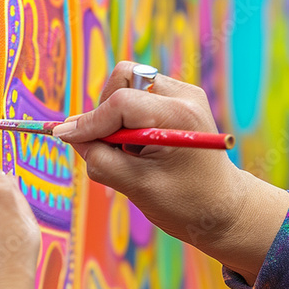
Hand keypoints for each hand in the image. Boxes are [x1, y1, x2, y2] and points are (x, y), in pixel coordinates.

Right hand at [52, 61, 288, 282]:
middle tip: (108, 149)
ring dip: (117, 116)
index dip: (88, 122)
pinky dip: (129, 118)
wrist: (223, 209)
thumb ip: (99, 159)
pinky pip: (139, 96)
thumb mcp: (135, 187)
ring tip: (131, 152)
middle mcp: (184, 96)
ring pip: (129, 85)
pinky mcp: (180, 100)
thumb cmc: (186, 204)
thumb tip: (69, 134)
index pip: (120, 103)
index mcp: (178, 117)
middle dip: (105, 112)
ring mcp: (184, 94)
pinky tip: (141, 146)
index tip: (64, 138)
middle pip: (123, 80)